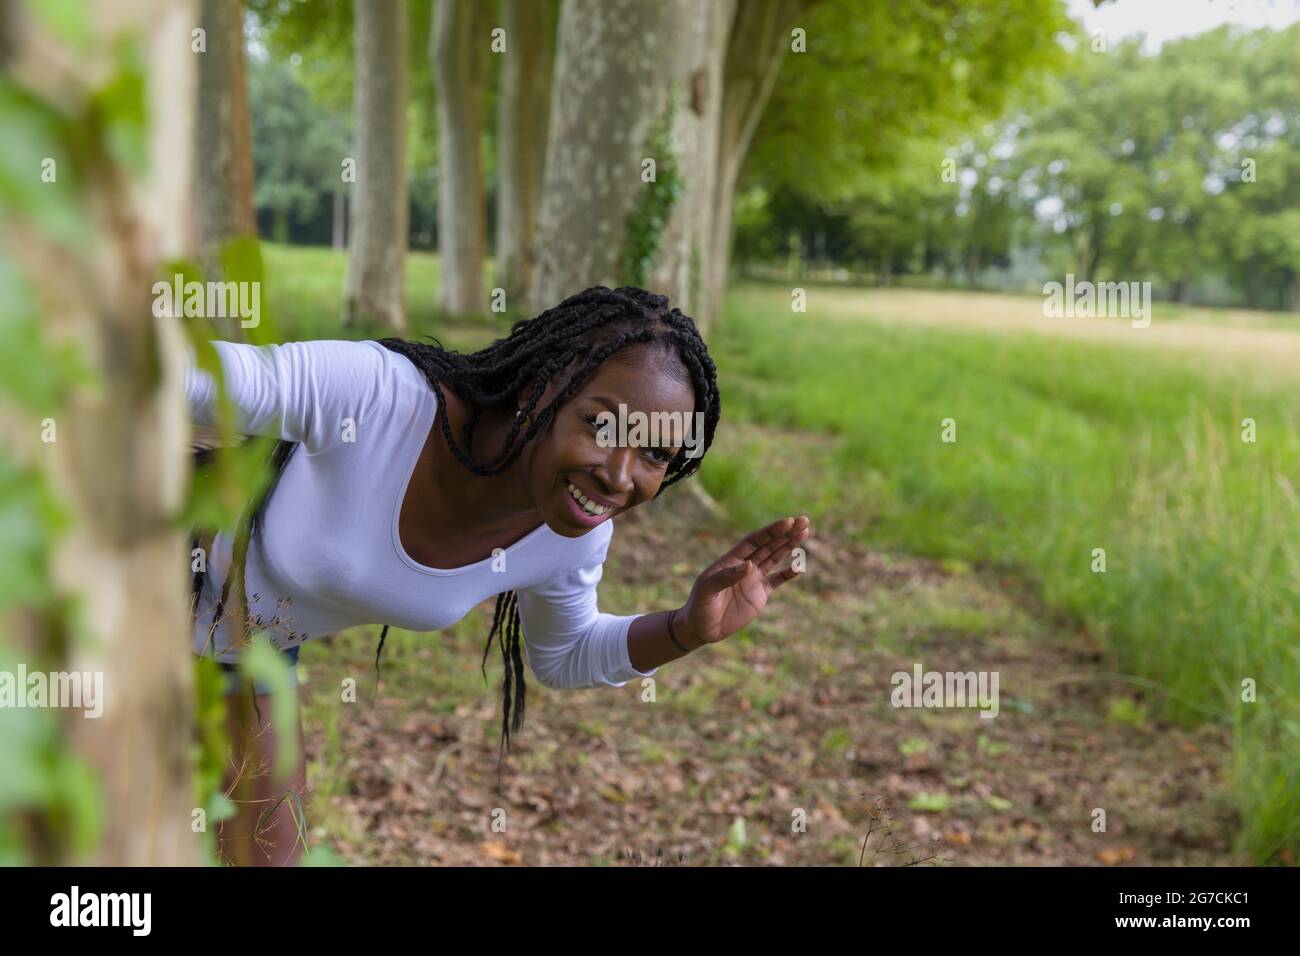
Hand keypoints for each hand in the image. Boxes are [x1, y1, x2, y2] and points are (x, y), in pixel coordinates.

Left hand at [677, 515, 811, 646]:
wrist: (701, 628)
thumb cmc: (699, 607)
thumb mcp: (707, 591)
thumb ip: (726, 577)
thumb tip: (749, 565)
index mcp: (731, 560)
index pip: (754, 541)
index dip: (771, 531)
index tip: (787, 522)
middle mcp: (744, 566)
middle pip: (769, 545)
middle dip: (786, 533)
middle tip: (804, 520)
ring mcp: (753, 580)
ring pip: (775, 558)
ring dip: (790, 545)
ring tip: (805, 532)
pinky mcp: (759, 595)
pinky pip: (777, 581)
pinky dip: (788, 574)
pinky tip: (799, 566)